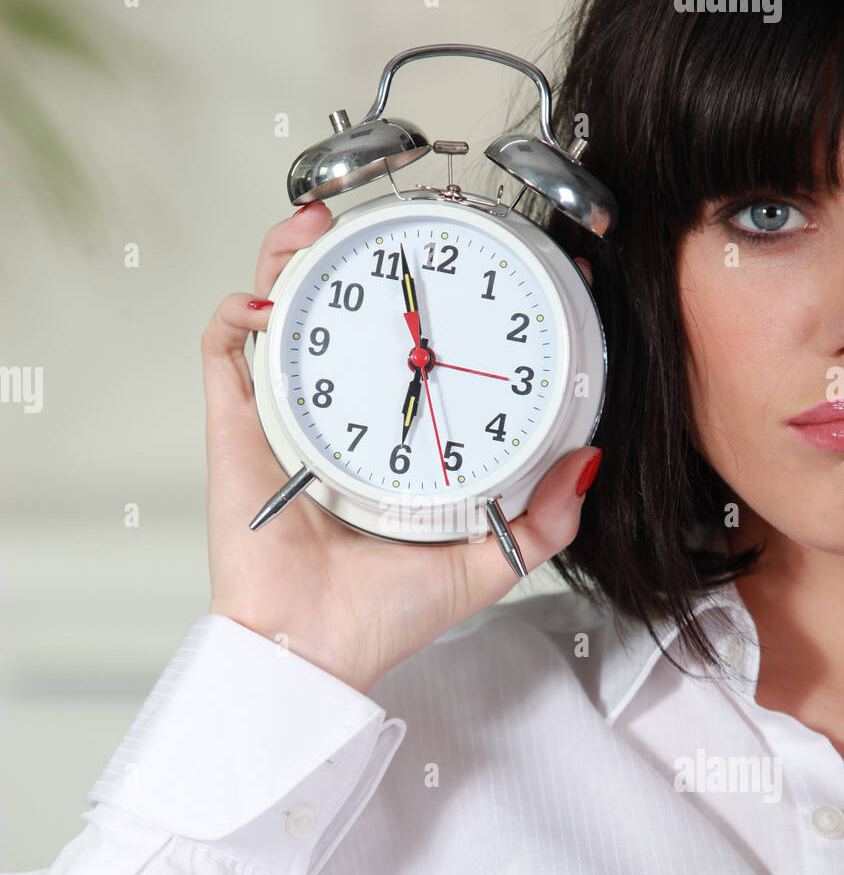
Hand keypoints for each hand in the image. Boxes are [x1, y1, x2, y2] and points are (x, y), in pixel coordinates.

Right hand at [202, 204, 601, 694]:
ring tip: (316, 226)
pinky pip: (223, 354)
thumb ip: (544, 517)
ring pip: (277, 314)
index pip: (408, 353)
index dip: (431, 300)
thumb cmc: (383, 616)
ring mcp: (282, 418)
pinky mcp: (234, 428)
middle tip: (380, 228)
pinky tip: (264, 301)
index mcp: (387, 442)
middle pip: (335, 315)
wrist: (314, 649)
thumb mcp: (487, 560)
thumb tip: (587, 462)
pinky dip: (236, 314)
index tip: (471, 259)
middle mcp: (334, 420)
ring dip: (288, 258)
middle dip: (350, 257)